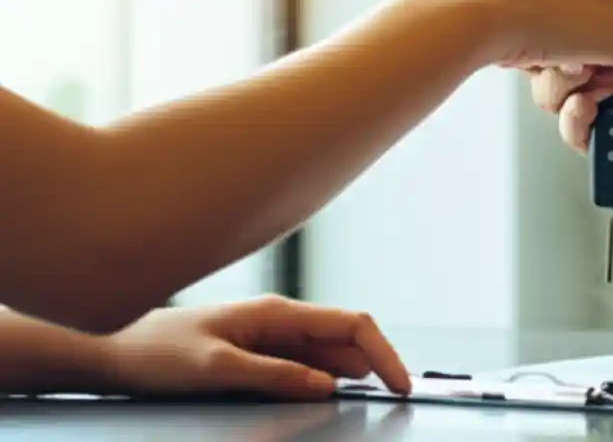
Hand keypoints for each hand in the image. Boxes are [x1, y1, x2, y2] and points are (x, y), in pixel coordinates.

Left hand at [102, 295, 410, 400]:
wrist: (114, 352)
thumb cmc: (156, 351)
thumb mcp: (217, 368)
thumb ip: (274, 374)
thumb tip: (326, 384)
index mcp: (277, 313)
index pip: (352, 324)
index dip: (384, 353)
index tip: (400, 384)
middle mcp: (280, 321)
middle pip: (348, 338)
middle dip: (378, 363)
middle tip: (397, 396)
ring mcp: (271, 337)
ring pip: (330, 352)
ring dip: (355, 372)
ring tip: (373, 396)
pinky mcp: (260, 354)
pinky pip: (306, 365)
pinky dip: (327, 379)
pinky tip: (330, 393)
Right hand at [530, 0, 612, 158]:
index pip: (560, 31)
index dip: (551, 31)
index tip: (553, 25)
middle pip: (555, 73)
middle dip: (556, 70)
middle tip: (577, 62)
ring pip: (565, 108)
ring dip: (568, 99)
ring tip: (597, 86)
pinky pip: (592, 141)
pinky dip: (587, 127)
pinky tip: (599, 109)